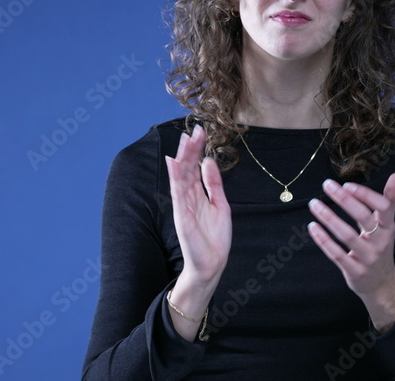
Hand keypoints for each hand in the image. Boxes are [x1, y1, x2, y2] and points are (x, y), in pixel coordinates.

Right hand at [165, 124, 231, 284]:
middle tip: (194, 130)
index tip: (199, 132)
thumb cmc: (215, 237)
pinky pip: (177, 194)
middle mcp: (188, 198)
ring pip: (181, 177)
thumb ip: (213, 183)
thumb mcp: (220, 204)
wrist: (212, 264)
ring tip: (184, 141)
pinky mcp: (182, 216)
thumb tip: (209, 161)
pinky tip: (174, 163)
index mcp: (198, 194)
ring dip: (182, 158)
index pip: (195, 167)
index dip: (196, 150)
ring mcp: (183, 206)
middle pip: (187, 168)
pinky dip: (176, 178)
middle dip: (190, 149)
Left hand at [307, 171, 394, 332]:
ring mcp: (367, 258)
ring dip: (329, 218)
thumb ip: (389, 201)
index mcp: (388, 227)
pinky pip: (337, 254)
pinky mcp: (354, 271)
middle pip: (363, 218)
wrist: (382, 284)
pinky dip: (323, 240)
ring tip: (314, 204)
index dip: (366, 195)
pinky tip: (313, 227)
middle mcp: (380, 242)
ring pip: (347, 235)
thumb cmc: (380, 247)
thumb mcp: (387, 225)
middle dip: (344, 199)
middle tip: (327, 184)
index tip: (348, 184)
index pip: (383, 207)